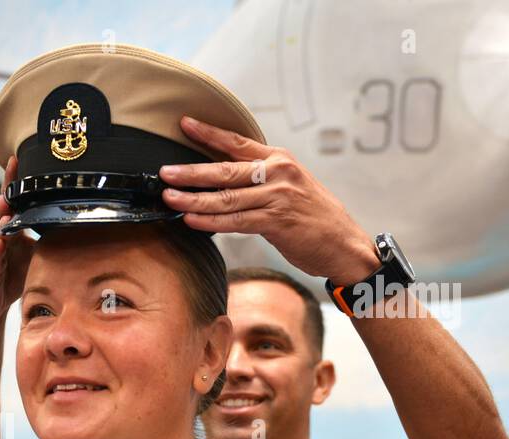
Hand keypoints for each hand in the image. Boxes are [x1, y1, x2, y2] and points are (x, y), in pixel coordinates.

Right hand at [0, 156, 35, 326]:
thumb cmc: (7, 274)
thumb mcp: (28, 251)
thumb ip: (41, 234)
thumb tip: (70, 220)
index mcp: (0, 225)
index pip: (7, 198)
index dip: (11, 180)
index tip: (17, 158)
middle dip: (6, 195)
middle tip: (13, 175)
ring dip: (0, 221)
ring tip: (8, 211)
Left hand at [159, 116, 380, 283]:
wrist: (343, 243)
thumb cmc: (313, 217)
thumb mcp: (290, 186)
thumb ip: (260, 179)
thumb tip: (223, 179)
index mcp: (279, 160)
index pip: (238, 142)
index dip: (209, 133)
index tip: (184, 124)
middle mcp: (278, 173)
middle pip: (225, 170)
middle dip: (191, 172)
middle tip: (164, 171)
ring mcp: (278, 197)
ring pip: (227, 198)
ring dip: (193, 199)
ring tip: (169, 197)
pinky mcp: (277, 222)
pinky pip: (236, 221)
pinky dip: (211, 221)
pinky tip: (191, 219)